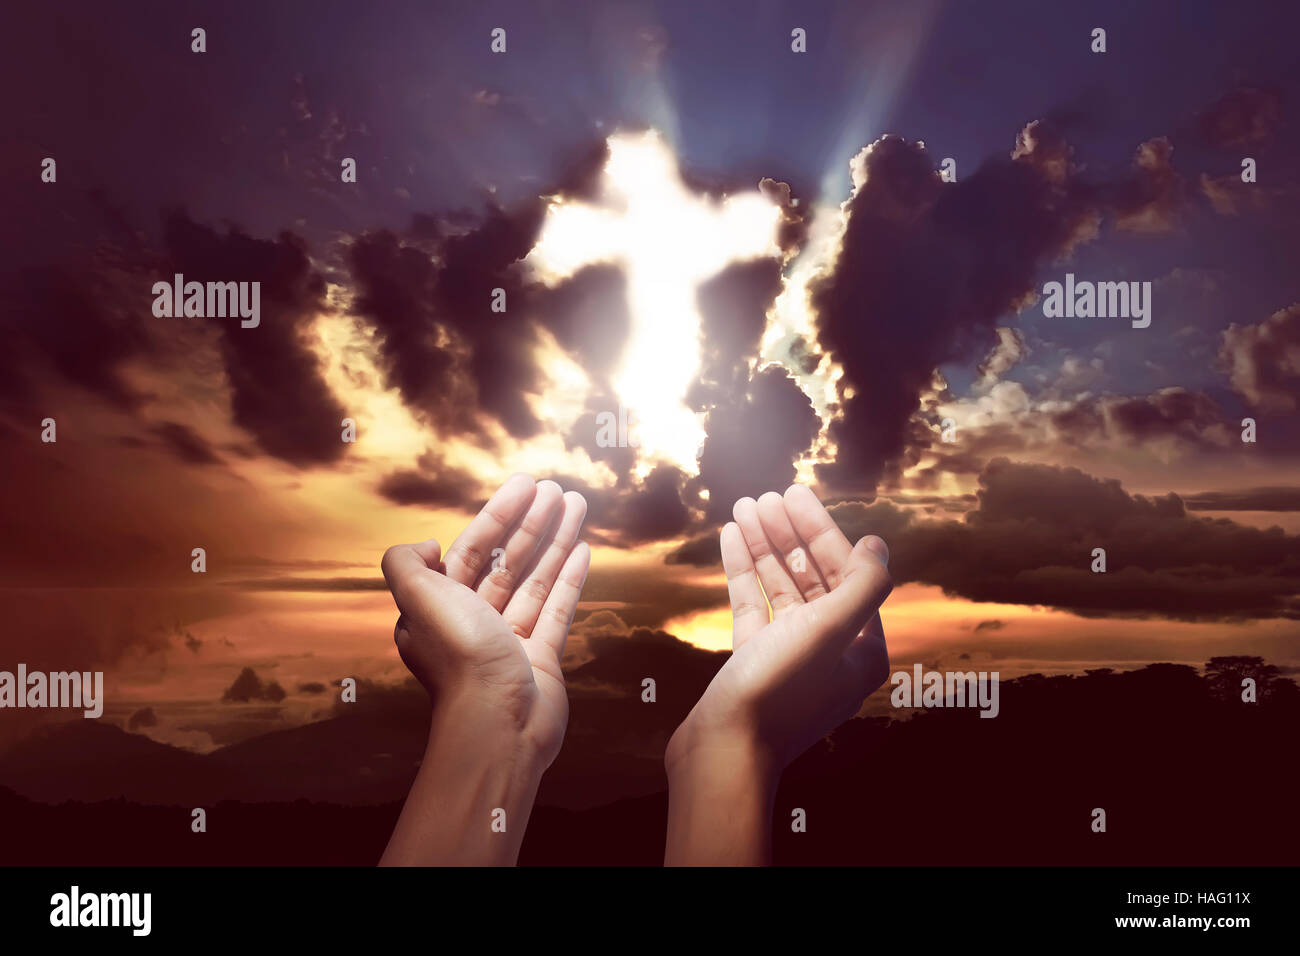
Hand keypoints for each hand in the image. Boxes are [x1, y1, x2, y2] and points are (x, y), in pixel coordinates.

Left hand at [379, 474, 588, 864]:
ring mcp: (510, 640)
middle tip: (558, 489)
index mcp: (441, 608)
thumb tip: (428, 544)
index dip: (499, 513)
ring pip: (536, 579)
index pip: (473, 548)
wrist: (498, 724)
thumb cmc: (461, 661)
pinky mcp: (542, 658)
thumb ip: (405, 563)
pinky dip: (569, 578)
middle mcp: (473, 622)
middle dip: (532, 522)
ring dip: (556, 540)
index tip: (526, 484)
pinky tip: (583, 548)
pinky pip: (558, 608)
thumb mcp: (417, 600)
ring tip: (578, 505)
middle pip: (508, 560)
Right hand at [665, 484, 890, 864]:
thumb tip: (878, 545)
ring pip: (780, 588)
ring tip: (743, 507)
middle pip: (813, 576)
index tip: (795, 492)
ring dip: (764, 546)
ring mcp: (791, 657)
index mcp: (862, 650)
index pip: (846, 572)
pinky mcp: (755, 662)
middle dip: (789, 534)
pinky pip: (753, 605)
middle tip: (765, 496)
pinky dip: (744, 571)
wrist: (723, 750)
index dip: (820, 529)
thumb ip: (863, 585)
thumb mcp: (831, 632)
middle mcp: (831, 652)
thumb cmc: (780, 692)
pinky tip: (732, 538)